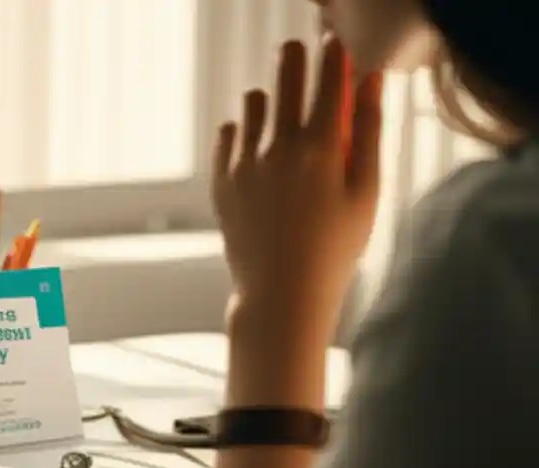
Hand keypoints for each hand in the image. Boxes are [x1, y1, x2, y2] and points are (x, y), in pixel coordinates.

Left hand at [213, 36, 385, 328]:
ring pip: (254, 101)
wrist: (281, 294)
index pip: (330, 76)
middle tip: (304, 56)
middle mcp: (277, 148)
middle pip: (286, 73)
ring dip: (271, 101)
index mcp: (320, 148)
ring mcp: (244, 163)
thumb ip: (368, 129)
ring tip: (284, 122)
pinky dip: (244, 132)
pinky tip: (261, 148)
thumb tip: (373, 77)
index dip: (336, 53)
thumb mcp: (366, 190)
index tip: (338, 46)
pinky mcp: (222, 180)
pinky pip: (230, 133)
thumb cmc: (335, 247)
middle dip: (298, 59)